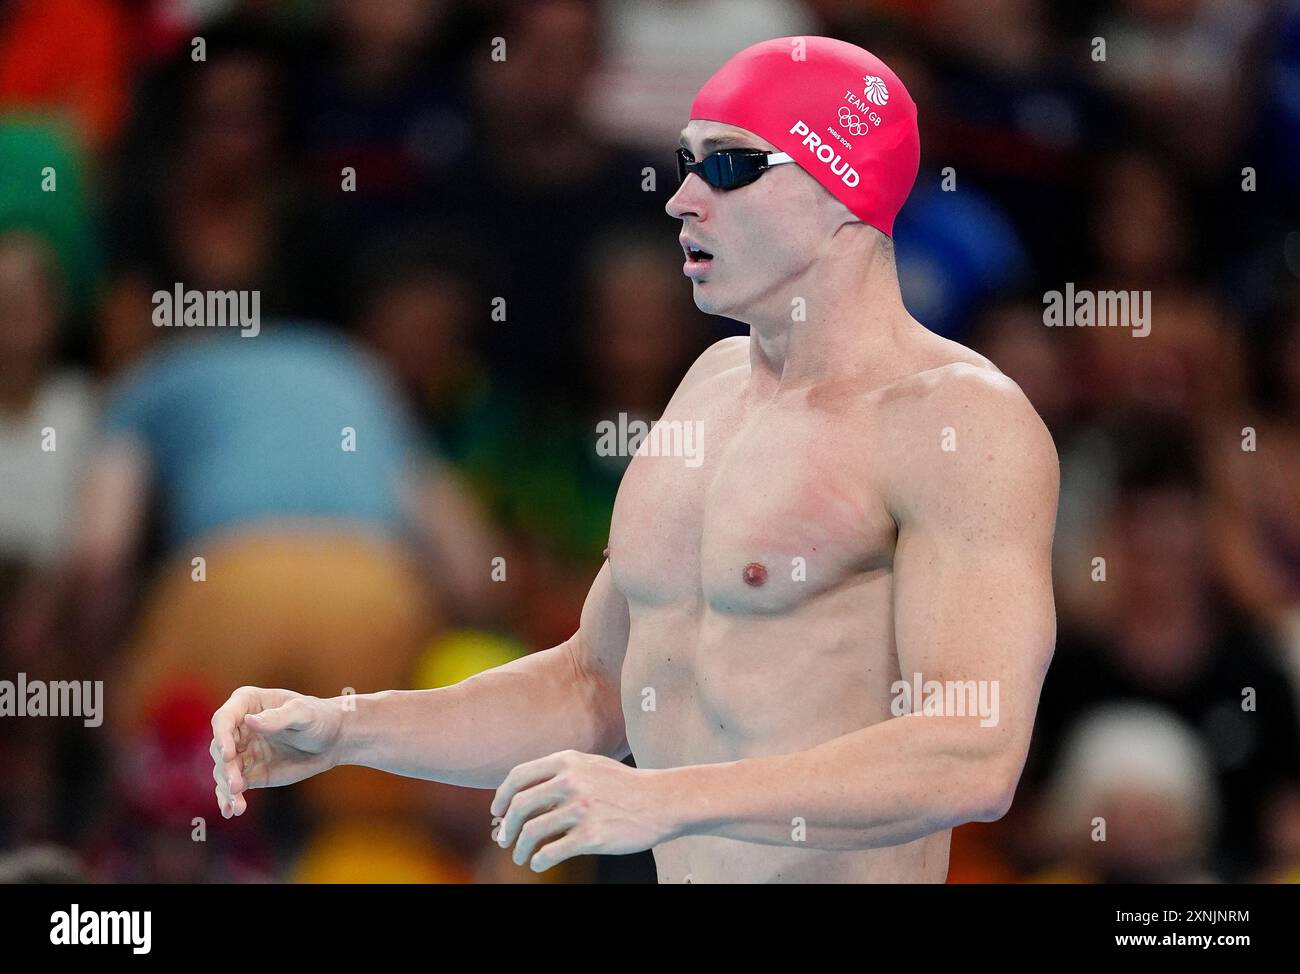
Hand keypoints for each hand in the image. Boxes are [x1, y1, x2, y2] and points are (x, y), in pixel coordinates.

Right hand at [209, 687, 342, 818]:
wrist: (333, 740)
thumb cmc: (319, 717)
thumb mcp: (303, 713)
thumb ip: (278, 717)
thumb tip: (250, 721)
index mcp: (247, 703)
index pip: (223, 719)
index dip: (222, 737)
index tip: (229, 756)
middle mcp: (238, 727)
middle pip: (220, 748)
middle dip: (226, 768)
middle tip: (237, 786)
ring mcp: (242, 751)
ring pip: (223, 770)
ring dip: (226, 787)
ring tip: (238, 805)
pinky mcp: (249, 772)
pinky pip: (232, 786)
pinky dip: (229, 798)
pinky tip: (231, 810)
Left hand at [491, 750, 677, 872]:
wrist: (661, 801)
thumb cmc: (623, 786)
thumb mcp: (590, 767)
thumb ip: (559, 775)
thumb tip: (522, 796)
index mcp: (567, 762)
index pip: (518, 777)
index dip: (501, 796)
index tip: (497, 812)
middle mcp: (571, 782)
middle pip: (519, 806)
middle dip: (506, 827)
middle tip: (504, 840)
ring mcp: (581, 809)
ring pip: (531, 831)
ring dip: (520, 848)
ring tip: (521, 856)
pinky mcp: (592, 835)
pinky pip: (551, 851)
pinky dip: (538, 861)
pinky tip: (539, 863)